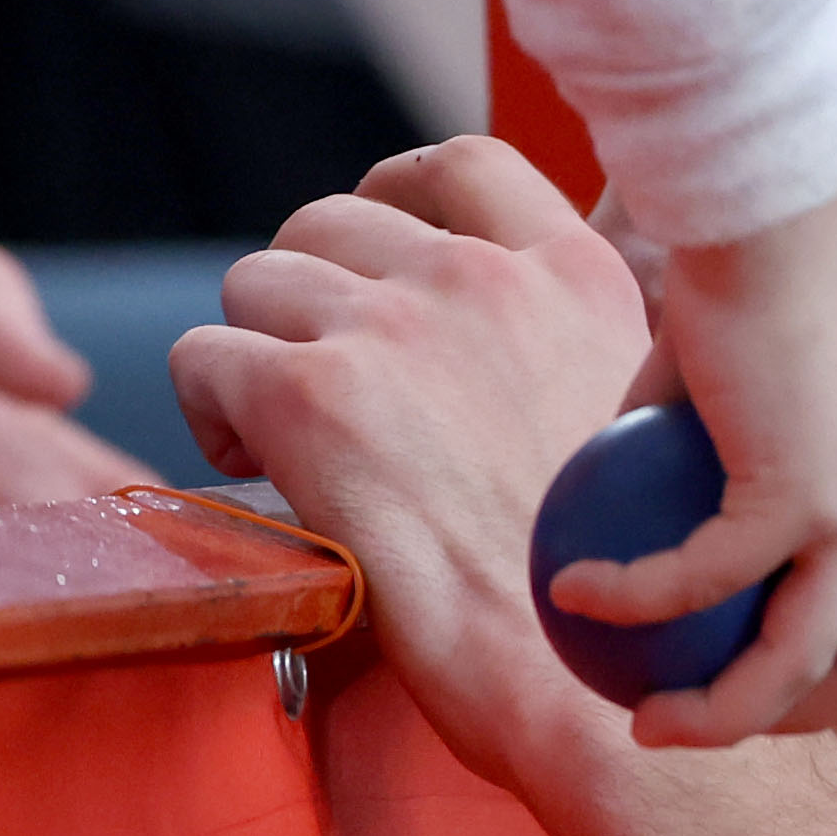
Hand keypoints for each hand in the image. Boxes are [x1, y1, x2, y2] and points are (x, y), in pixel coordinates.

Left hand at [173, 143, 660, 783]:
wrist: (574, 669)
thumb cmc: (609, 582)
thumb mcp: (633, 423)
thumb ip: (572, 349)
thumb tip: (511, 341)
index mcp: (577, 279)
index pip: (462, 167)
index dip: (395, 198)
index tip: (374, 262)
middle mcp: (485, 280)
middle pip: (333, 221)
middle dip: (310, 296)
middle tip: (324, 384)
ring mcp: (394, 328)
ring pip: (255, 281)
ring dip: (255, 351)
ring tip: (283, 437)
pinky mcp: (311, 397)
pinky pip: (203, 356)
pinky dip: (208, 409)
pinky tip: (254, 471)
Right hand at [547, 180, 836, 745]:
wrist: (769, 212)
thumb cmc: (745, 277)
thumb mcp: (731, 389)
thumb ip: (699, 458)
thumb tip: (626, 499)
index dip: (831, 674)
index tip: (737, 682)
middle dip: (790, 720)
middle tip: (686, 725)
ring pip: (795, 657)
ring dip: (714, 709)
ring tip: (634, 714)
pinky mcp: (805, 489)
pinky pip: (699, 577)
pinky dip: (631, 596)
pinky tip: (570, 590)